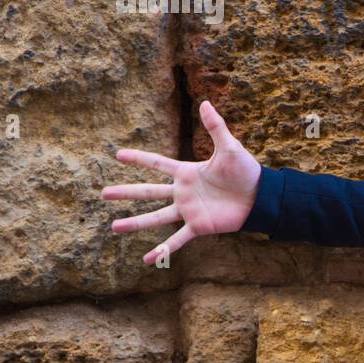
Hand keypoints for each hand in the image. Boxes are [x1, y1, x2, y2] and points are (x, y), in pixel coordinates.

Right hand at [102, 100, 261, 263]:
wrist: (260, 196)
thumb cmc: (246, 171)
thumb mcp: (229, 146)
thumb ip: (215, 126)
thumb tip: (205, 102)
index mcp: (187, 172)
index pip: (157, 164)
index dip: (138, 159)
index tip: (117, 154)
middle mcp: (183, 193)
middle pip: (148, 192)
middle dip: (125, 192)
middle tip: (103, 193)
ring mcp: (188, 211)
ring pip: (155, 217)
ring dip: (135, 222)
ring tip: (113, 227)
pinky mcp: (198, 226)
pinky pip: (176, 240)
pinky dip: (162, 251)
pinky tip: (146, 261)